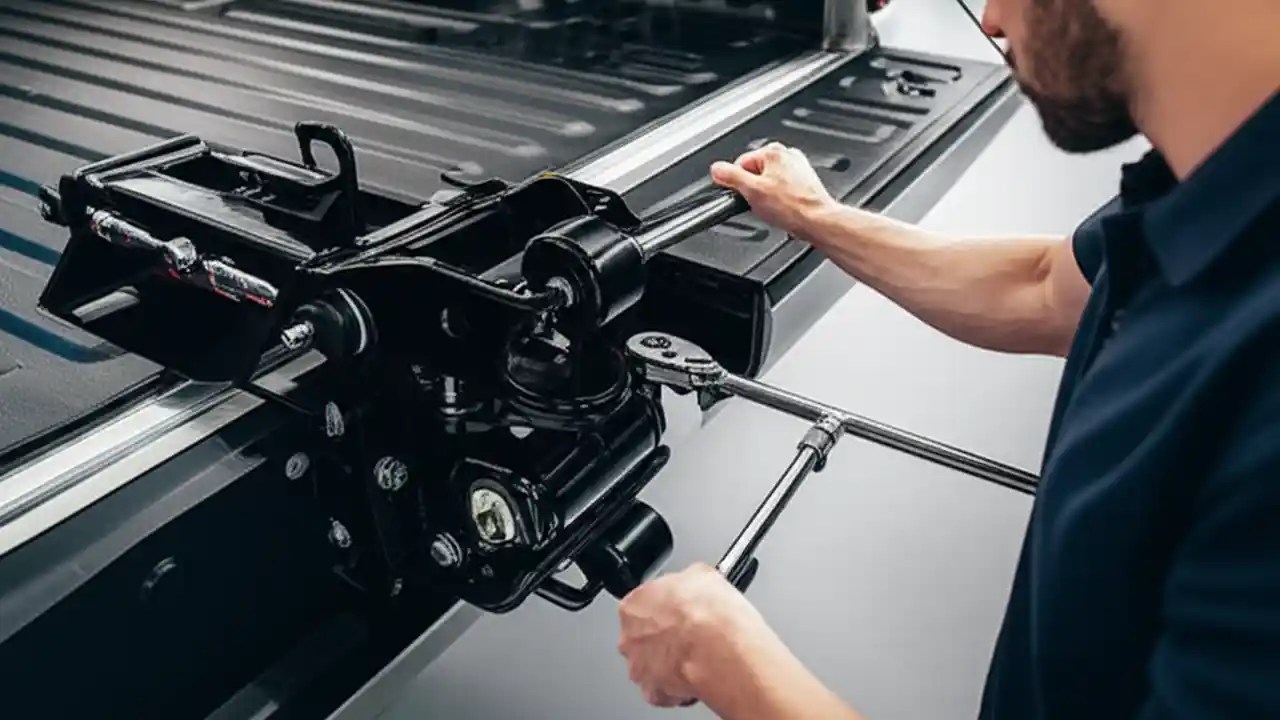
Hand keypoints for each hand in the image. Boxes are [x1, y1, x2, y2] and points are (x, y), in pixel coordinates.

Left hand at [617, 563, 777, 708]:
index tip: (683, 610)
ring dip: (670, 662)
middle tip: (692, 634)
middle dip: (666, 637)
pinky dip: (677, 688)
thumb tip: (696, 581)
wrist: (722, 650)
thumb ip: (689, 580)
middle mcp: (630, 636)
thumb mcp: (704, 575)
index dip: (668, 607)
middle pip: (645, 636)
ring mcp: (639, 667)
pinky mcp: (654, 694)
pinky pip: (663, 691)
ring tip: (698, 657)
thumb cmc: (711, 615)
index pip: (646, 603)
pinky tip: (696, 677)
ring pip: (652, 665)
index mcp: (634, 604)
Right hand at [710, 142, 837, 237]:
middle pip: (755, 172)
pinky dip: (781, 199)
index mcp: (773, 151)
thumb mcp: (751, 191)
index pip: (740, 164)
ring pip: (769, 182)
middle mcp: (787, 154)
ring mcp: (797, 167)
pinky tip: (785, 208)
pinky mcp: (805, 181)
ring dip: (768, 195)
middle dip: (754, 189)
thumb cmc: (791, 206)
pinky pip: (783, 188)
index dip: (738, 184)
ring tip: (776, 207)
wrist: (818, 220)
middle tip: (762, 204)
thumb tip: (716, 169)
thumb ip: (730, 177)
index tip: (744, 196)